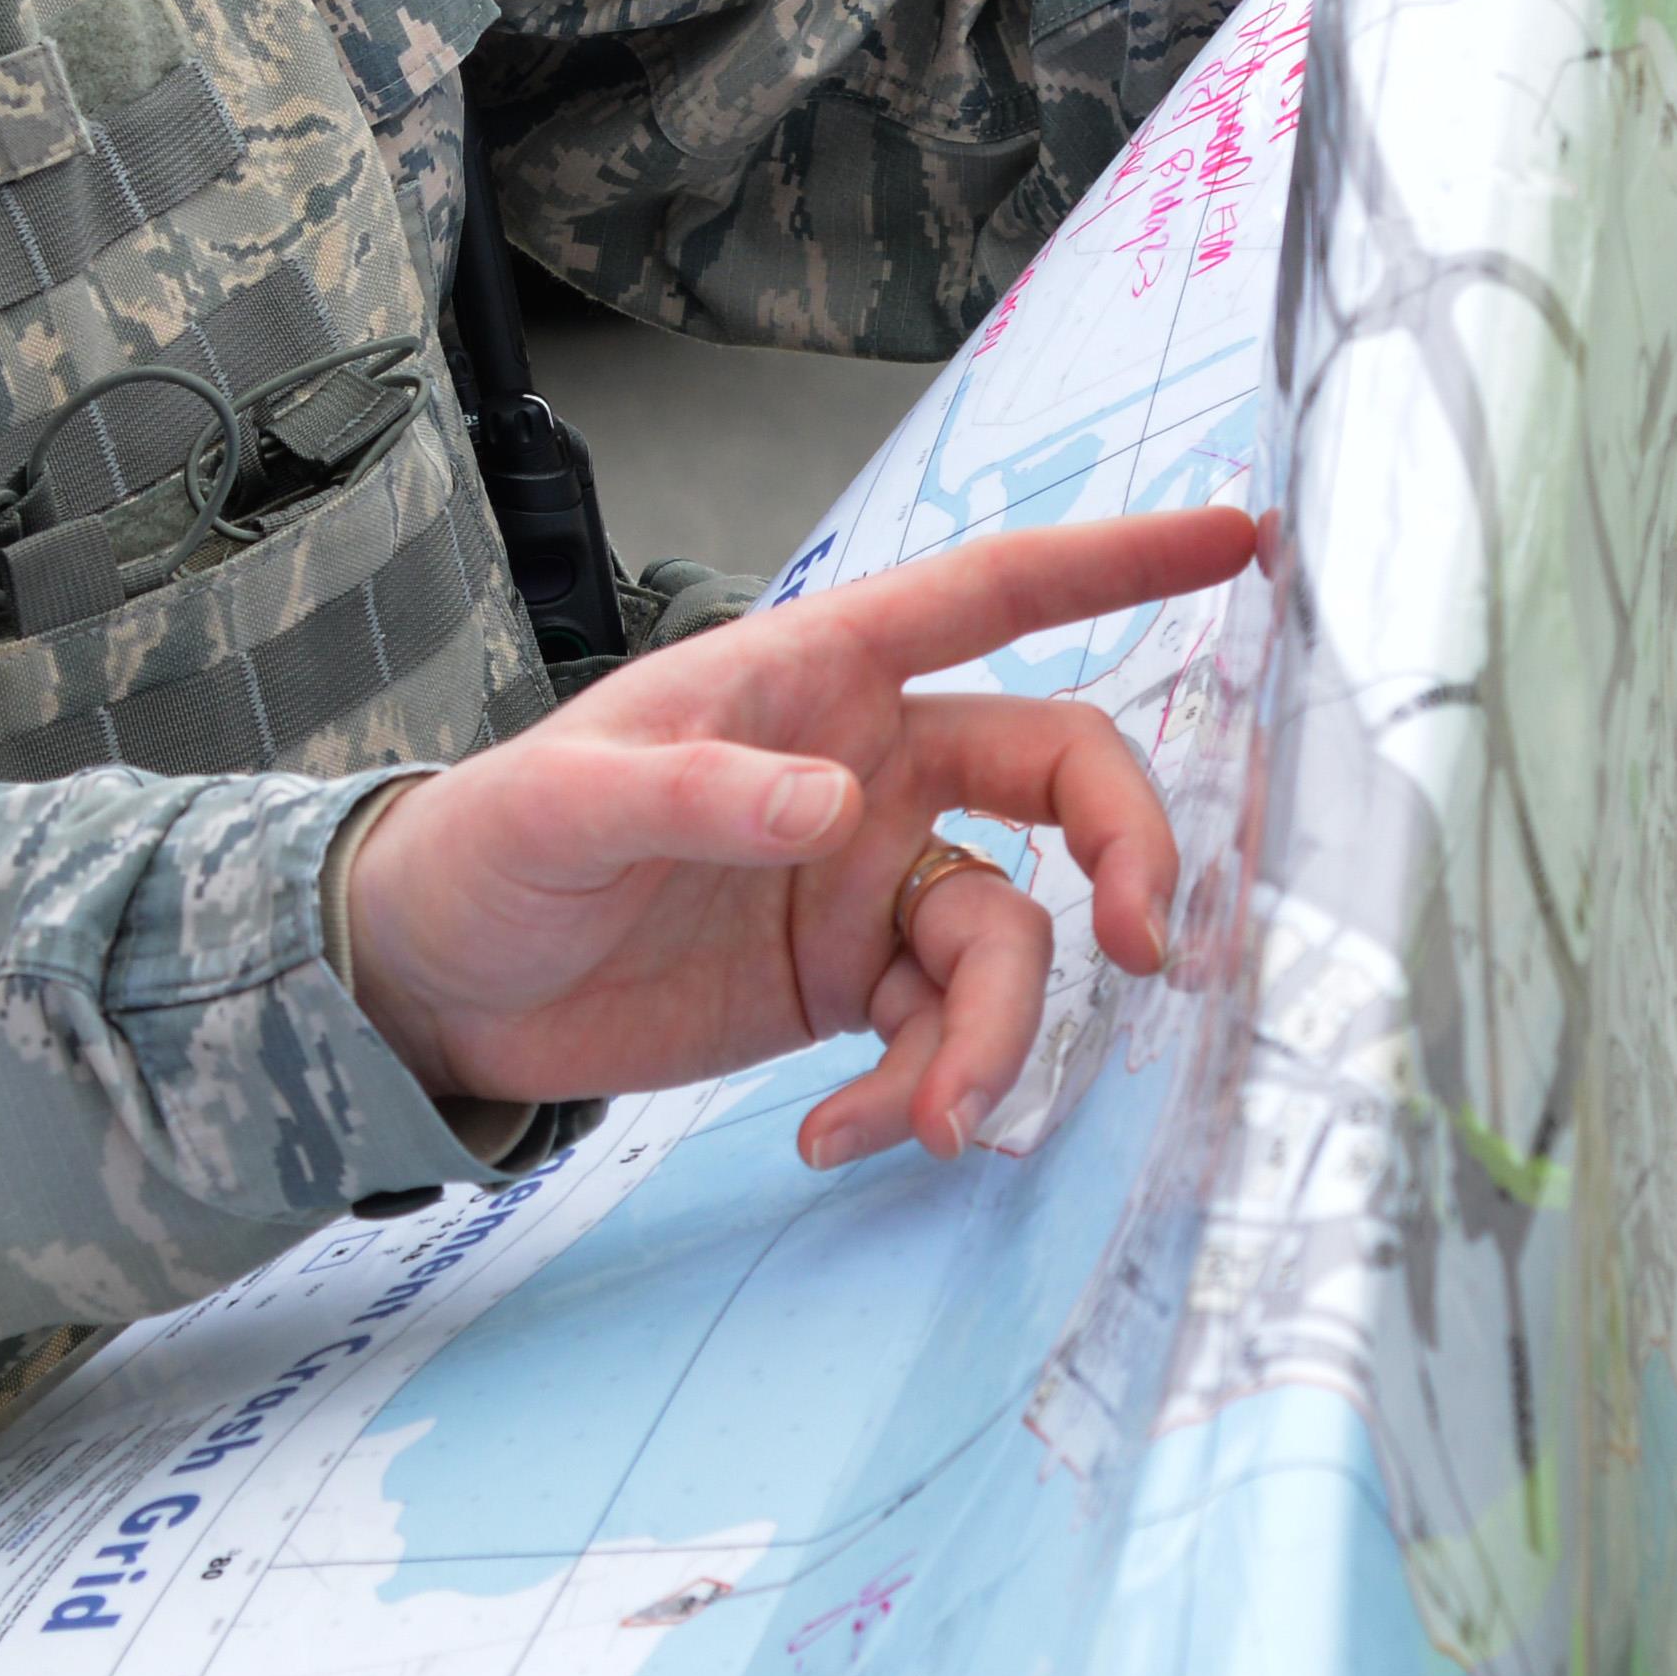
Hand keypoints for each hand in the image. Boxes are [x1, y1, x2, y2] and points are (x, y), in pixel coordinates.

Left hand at [344, 505, 1260, 1174]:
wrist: (439, 986)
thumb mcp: (560, 806)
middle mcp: (868, 766)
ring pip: (1015, 941)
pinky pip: (945, 1034)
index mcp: (810, 676)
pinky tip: (841, 1137)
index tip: (1237, 539)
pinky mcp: (849, 987)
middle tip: (1143, 950)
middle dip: (1128, 853)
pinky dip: (920, 1092)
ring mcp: (869, 881)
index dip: (1112, 560)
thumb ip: (692, 795)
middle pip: (1063, 780)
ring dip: (995, 1037)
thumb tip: (831, 807)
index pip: (985, 595)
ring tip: (924, 1119)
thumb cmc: (487, 849)